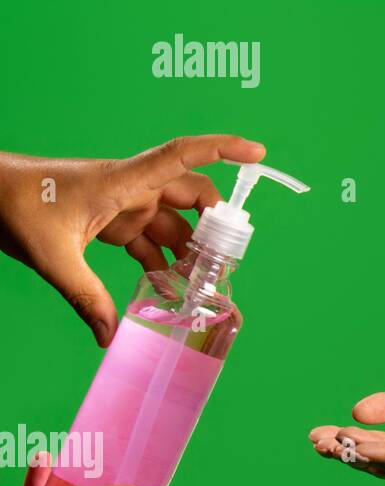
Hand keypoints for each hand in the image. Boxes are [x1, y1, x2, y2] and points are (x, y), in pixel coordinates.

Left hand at [0, 134, 265, 346]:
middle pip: (192, 199)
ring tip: (201, 286)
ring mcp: (124, 204)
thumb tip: (109, 336)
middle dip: (216, 227)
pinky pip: (150, 240)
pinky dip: (162, 262)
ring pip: (174, 224)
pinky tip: (169, 288)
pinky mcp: (111, 221)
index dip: (226, 150)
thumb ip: (85, 295)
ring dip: (190, 252)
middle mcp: (133, 188)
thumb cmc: (15, 204)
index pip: (186, 156)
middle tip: (227, 262)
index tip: (259, 152)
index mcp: (126, 181)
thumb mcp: (51, 254)